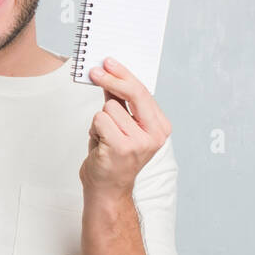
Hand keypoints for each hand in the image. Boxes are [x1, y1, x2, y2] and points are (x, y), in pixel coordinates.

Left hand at [79, 57, 171, 202]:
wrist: (108, 191)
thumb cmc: (113, 158)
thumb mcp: (121, 126)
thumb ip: (120, 103)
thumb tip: (111, 76)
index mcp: (160, 127)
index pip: (143, 92)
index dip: (124, 75)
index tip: (109, 63)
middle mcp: (154, 135)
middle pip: (133, 93)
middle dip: (112, 79)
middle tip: (95, 71)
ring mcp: (139, 142)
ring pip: (109, 108)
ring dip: (100, 121)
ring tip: (105, 139)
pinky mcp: (121, 148)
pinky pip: (100, 121)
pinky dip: (94, 130)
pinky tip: (100, 144)